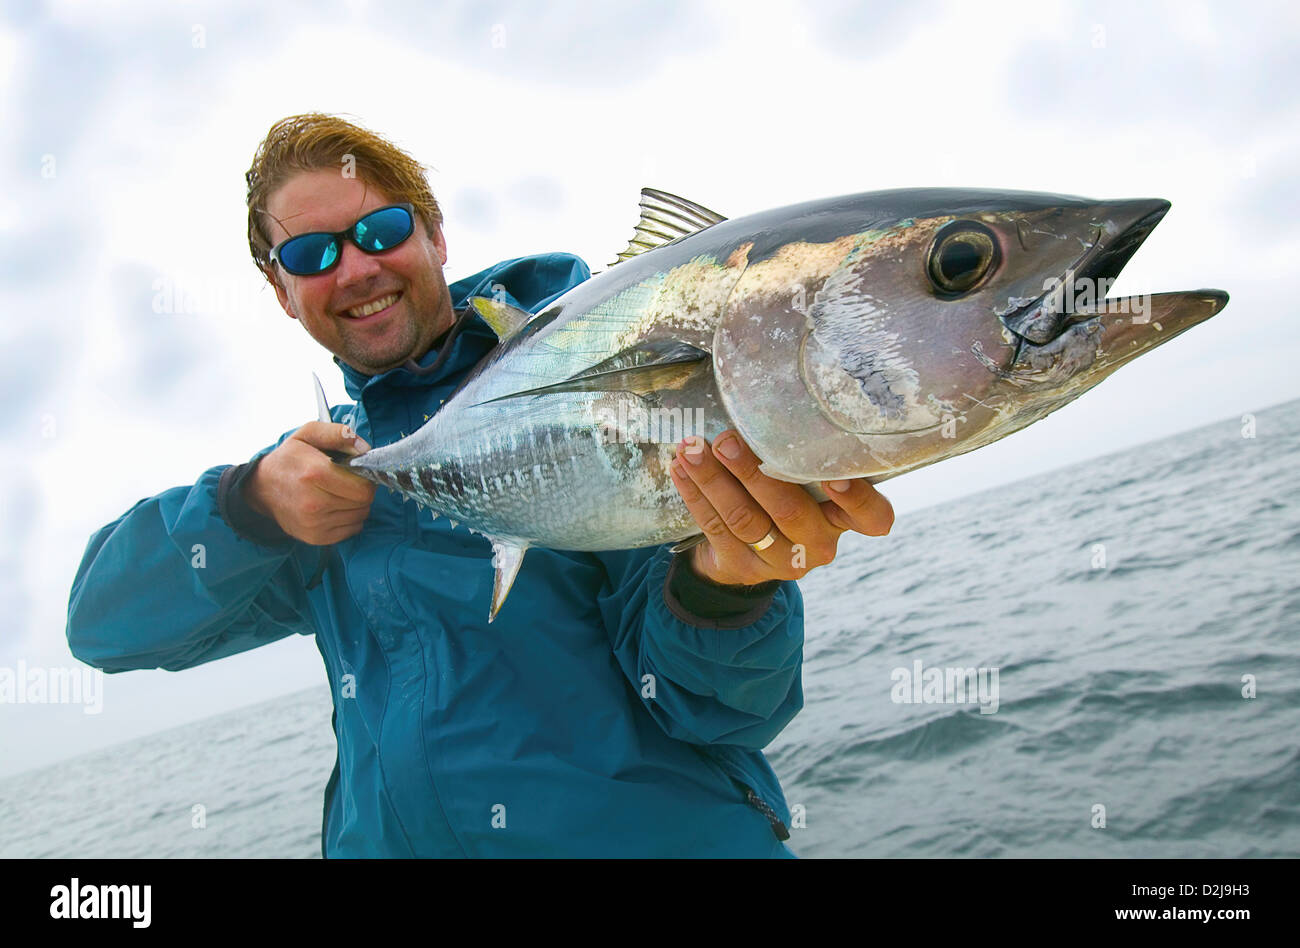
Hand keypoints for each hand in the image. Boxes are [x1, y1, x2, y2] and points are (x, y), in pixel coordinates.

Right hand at [245, 421, 375, 544]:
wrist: (262, 487)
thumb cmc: (289, 459)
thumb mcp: (308, 434)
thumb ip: (337, 433)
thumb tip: (363, 448)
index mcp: (315, 474)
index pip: (363, 487)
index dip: (366, 478)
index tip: (357, 472)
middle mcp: (314, 503)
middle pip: (363, 502)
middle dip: (362, 490)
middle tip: (348, 482)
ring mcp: (314, 524)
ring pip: (360, 516)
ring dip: (356, 504)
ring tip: (339, 493)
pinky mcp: (315, 537)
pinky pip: (352, 530)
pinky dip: (349, 519)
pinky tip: (334, 507)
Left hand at [668, 431, 893, 586]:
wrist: (752, 552)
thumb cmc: (789, 495)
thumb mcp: (807, 480)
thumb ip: (804, 452)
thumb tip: (775, 390)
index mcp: (845, 520)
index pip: (871, 517)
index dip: (856, 500)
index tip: (835, 477)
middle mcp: (819, 545)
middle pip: (788, 511)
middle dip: (753, 472)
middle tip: (726, 441)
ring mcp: (780, 560)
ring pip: (744, 519)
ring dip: (713, 480)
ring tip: (691, 449)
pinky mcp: (743, 566)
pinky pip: (715, 528)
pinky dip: (695, 494)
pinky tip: (680, 468)